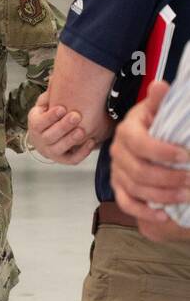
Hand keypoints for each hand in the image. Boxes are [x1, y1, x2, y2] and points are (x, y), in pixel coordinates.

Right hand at [27, 93, 94, 163]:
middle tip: (76, 116)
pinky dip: (82, 152)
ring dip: (71, 140)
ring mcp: (51, 151)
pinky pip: (71, 159)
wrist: (46, 138)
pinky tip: (91, 141)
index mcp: (35, 124)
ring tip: (82, 130)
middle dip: (63, 126)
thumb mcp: (45, 105)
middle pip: (49, 136)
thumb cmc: (48, 117)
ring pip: (59, 148)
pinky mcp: (63, 159)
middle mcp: (40, 140)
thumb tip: (54, 79)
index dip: (50, 117)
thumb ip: (49, 95)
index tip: (62, 108)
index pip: (38, 123)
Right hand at [111, 81, 189, 236]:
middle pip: (137, 170)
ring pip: (134, 189)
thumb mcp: (158, 111)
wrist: (147, 140)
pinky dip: (144, 211)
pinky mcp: (119, 187)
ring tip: (186, 196)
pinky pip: (126, 203)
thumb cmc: (157, 126)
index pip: (139, 143)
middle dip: (167, 178)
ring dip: (162, 196)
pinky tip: (163, 215)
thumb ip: (159, 101)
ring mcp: (117, 171)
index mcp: (127, 131)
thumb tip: (160, 85)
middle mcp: (117, 152)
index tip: (186, 157)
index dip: (162, 152)